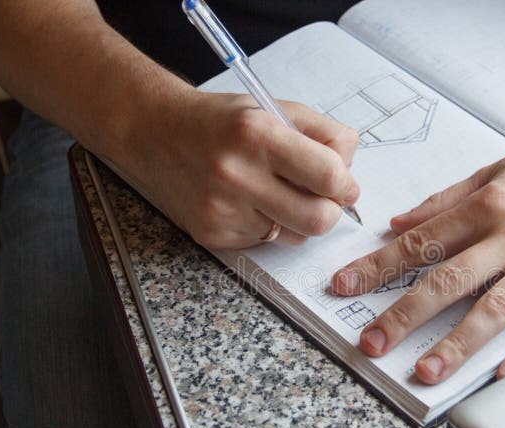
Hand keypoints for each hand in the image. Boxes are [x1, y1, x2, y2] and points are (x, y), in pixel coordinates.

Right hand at [116, 90, 359, 248]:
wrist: (154, 132)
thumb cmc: (220, 121)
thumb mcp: (273, 108)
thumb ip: (323, 132)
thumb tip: (351, 169)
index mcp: (257, 135)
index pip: (328, 176)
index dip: (345, 183)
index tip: (343, 182)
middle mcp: (237, 175)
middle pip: (318, 219)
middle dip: (330, 210)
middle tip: (322, 197)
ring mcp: (223, 210)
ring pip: (295, 236)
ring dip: (299, 219)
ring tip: (279, 194)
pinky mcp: (213, 234)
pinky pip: (265, 242)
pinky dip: (269, 225)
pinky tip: (249, 202)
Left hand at [331, 109, 504, 383]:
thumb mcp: (495, 171)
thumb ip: (445, 200)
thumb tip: (399, 223)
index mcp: (487, 206)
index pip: (422, 242)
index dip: (378, 266)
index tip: (345, 287)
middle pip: (450, 280)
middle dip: (405, 314)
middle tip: (373, 343)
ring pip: (497, 308)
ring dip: (459, 343)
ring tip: (427, 370)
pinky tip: (501, 372)